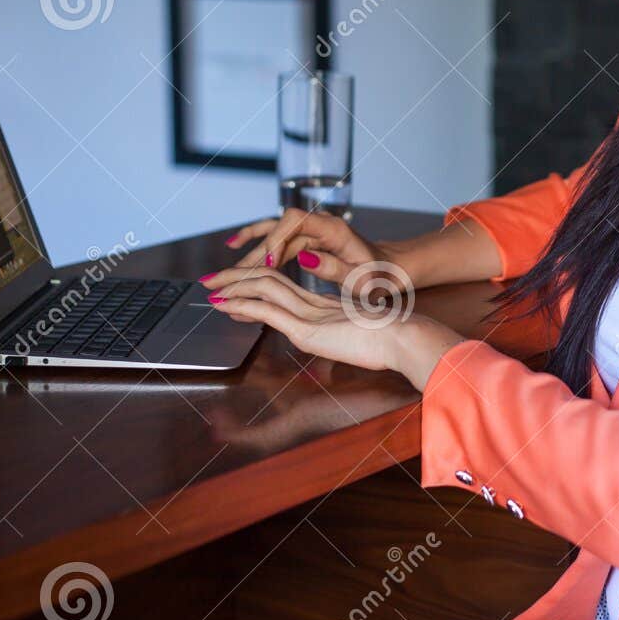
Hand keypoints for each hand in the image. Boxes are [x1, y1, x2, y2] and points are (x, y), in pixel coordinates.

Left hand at [201, 265, 463, 389]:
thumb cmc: (395, 342)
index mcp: (327, 307)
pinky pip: (267, 311)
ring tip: (211, 287)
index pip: (284, 287)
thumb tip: (338, 338)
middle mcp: (314, 305)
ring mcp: (310, 314)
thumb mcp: (366, 338)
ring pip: (263, 289)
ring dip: (233, 286)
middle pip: (268, 280)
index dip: (258, 282)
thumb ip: (347, 335)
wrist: (407, 339)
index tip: (238, 285)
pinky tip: (224, 304)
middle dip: (237, 277)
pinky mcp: (307, 329)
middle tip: (214, 278)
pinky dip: (242, 305)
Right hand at [223, 208, 404, 293]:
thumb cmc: (379, 277)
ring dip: (251, 251)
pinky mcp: (306, 239)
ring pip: (273, 234)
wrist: (389, 270)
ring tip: (229, 268)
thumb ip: (334, 270)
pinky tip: (236, 244)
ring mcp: (311, 230)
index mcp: (334, 229)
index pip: (295, 220)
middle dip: (256, 252)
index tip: (271, 264)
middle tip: (236, 276)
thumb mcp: (361, 280)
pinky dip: (256, 240)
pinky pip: (277, 236)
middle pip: (278, 229)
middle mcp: (319, 224)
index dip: (278, 239)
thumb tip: (303, 259)